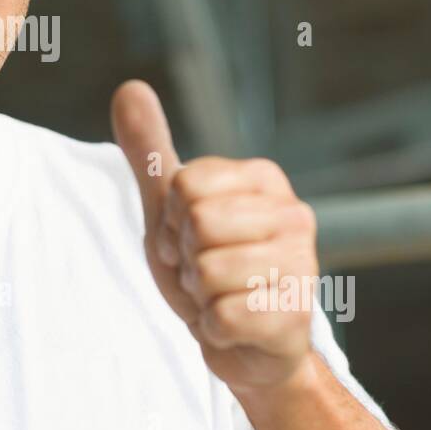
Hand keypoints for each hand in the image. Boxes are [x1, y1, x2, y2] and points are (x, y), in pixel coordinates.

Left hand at [111, 79, 320, 394]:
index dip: (172, 220)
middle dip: (185, 258)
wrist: (248, 343)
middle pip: (197, 223)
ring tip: (222, 297)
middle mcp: (293, 215)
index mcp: (264, 179)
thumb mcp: (172, 206)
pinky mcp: (294, 316)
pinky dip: (213, 328)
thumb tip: (128, 86)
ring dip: (200, 296)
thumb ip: (150, 149)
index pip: (185, 185)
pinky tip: (235, 325)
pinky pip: (221, 316)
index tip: (189, 238)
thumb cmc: (212, 268)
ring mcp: (301, 266)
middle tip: (205, 272)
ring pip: (206, 271)